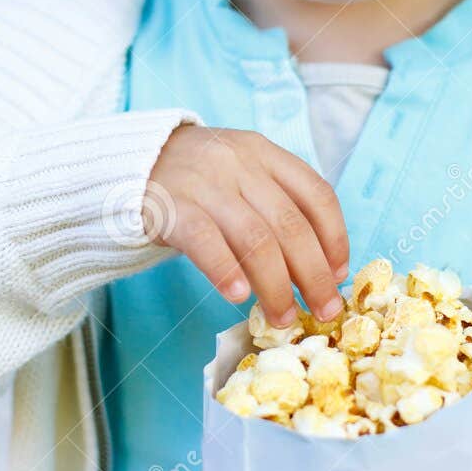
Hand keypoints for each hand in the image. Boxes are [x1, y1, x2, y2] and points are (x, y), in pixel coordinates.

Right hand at [144, 124, 348, 326]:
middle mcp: (239, 163)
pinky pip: (206, 241)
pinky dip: (226, 270)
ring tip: (283, 317)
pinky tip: (237, 296)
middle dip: (314, 274)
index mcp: (264, 153)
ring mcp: (204, 183)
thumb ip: (275, 207)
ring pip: (255, 238)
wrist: (131, 163)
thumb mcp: (241, 176)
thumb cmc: (198, 182)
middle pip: (290, 224)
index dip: (336, 238)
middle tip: (323, 310)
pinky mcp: (170, 206)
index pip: (316, 194)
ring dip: (276, 285)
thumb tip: (320, 268)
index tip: (339, 274)